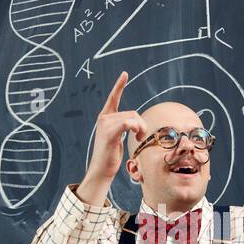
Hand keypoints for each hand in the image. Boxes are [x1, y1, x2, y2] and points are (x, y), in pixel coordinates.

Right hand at [80, 72, 145, 196]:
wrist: (102, 169)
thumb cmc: (110, 155)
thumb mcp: (117, 137)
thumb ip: (123, 125)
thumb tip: (135, 121)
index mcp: (105, 118)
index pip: (113, 98)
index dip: (119, 85)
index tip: (125, 74)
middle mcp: (104, 118)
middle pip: (132, 112)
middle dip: (141, 124)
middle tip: (140, 136)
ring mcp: (105, 125)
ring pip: (133, 118)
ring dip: (141, 128)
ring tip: (138, 138)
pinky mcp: (110, 133)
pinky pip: (128, 123)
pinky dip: (136, 128)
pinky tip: (136, 135)